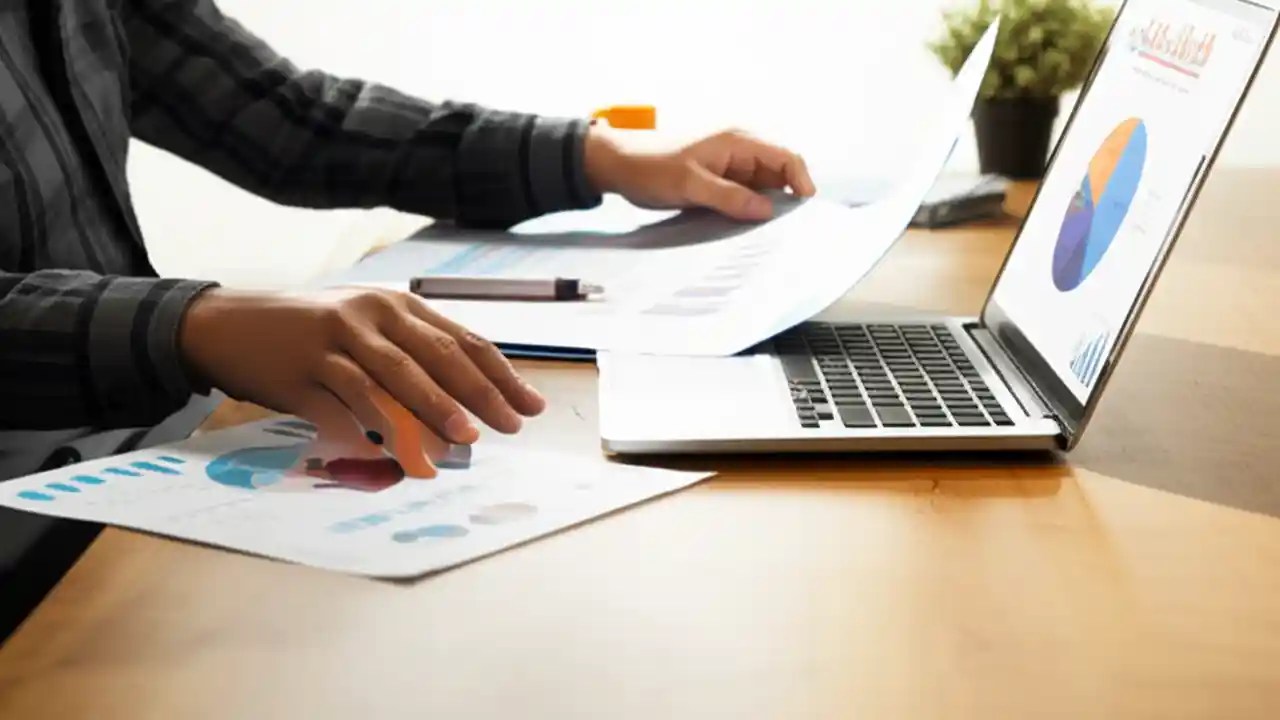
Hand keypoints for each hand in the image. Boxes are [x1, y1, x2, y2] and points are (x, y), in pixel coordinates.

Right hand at [179, 287, 545, 474]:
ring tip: (466, 438)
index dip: (500, 374)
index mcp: (396, 305)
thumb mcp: (367, 329)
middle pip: (437, 355)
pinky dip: (374, 427)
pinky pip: (344, 402)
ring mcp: (335, 339)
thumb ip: (413, 357)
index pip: (462, 340)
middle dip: (480, 393)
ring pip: (394, 376)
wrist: (228, 324)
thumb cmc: (313, 333)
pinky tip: (398, 451)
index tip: (530, 405)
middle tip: (511, 425)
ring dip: (433, 408)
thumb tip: (470, 406)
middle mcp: (370, 315)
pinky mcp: (302, 369)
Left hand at [583, 127, 816, 220]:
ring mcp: (729, 168)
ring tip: (767, 234)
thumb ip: (730, 196)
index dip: (800, 180)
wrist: (620, 165)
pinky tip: (746, 229)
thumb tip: (767, 210)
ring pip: (761, 189)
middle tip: (785, 230)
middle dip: (784, 199)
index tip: (804, 207)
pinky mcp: (717, 183)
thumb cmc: (652, 166)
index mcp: (738, 141)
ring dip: (764, 208)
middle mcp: (739, 152)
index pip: (785, 157)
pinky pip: (742, 197)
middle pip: (777, 175)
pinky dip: (747, 211)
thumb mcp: (691, 184)